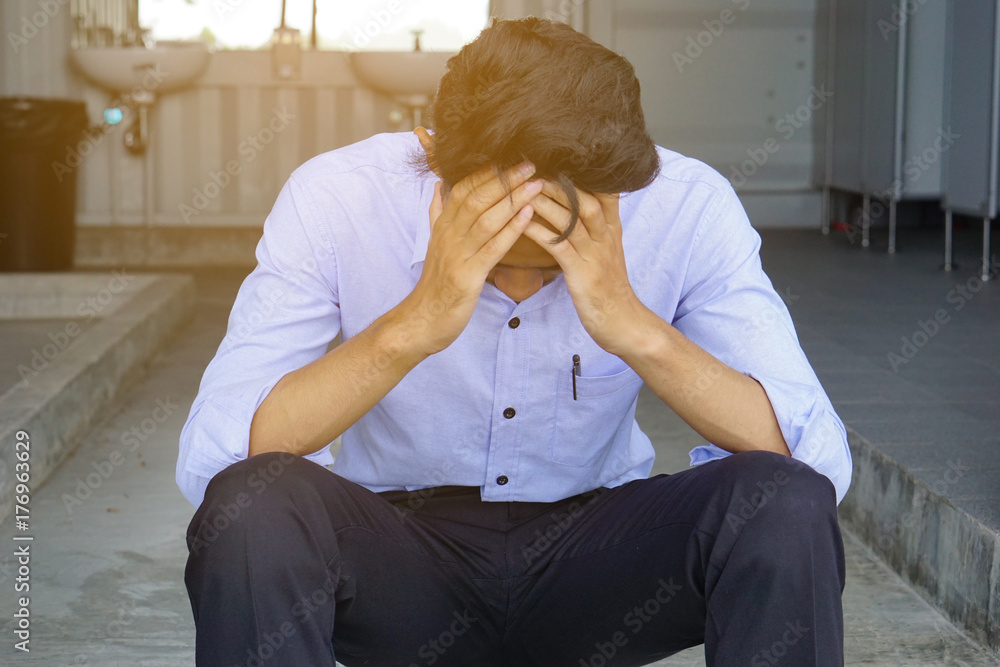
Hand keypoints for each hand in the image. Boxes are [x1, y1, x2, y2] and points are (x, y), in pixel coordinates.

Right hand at [398, 160, 543, 356]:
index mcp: (443, 227)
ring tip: (536, 183)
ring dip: (513, 199)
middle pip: (477, 198)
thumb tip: (440, 184)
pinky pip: (493, 248)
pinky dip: (511, 229)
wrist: (422, 321)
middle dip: (504, 179)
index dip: (485, 172)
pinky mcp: (467, 276)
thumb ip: (438, 213)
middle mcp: (448, 236)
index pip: (463, 189)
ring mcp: (457, 255)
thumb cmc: (435, 284)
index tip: (507, 158)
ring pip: (487, 219)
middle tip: (530, 163)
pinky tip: (528, 215)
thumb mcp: (434, 244)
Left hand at [521, 182, 648, 355]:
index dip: (583, 173)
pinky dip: (539, 231)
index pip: (604, 191)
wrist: (622, 322)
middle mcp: (606, 237)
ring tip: (521, 187)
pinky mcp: (583, 273)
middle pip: (585, 198)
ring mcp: (595, 254)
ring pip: (571, 219)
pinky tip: (521, 223)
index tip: (558, 157)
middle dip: (558, 181)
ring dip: (545, 201)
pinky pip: (559, 246)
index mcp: (612, 229)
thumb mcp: (606, 252)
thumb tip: (576, 207)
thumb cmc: (607, 288)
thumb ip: (594, 228)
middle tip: (532, 167)